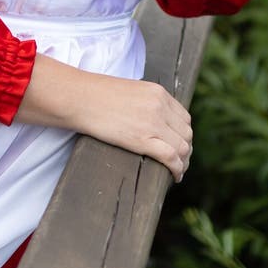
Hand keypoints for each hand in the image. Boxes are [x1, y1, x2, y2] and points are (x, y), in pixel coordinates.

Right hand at [74, 73, 192, 182]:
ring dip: (183, 162)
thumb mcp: (130, 91)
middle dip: (186, 150)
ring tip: (177, 171)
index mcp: (158, 92)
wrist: (80, 98)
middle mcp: (160, 106)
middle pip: (186, 134)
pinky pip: (171, 157)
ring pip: (182, 147)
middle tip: (179, 162)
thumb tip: (150, 119)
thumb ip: (146, 102)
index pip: (184, 118)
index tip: (178, 145)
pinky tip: (175, 176)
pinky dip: (177, 169)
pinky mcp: (142, 139)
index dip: (184, 135)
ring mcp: (153, 122)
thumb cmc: (97, 95)